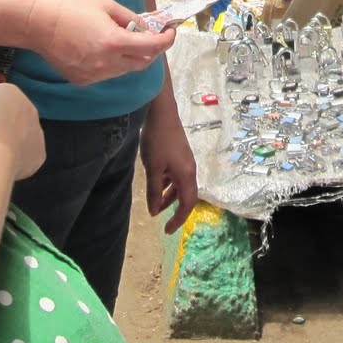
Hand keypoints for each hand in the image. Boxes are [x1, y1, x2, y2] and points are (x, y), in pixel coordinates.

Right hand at [29, 0, 175, 85]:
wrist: (37, 23)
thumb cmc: (70, 8)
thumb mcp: (106, 5)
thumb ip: (131, 18)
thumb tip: (147, 28)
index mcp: (114, 42)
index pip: (152, 48)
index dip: (166, 41)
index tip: (171, 32)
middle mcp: (107, 63)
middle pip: (142, 63)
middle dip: (151, 51)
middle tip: (151, 36)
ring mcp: (94, 75)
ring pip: (124, 70)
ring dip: (130, 57)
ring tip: (122, 40)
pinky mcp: (83, 80)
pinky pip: (106, 74)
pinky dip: (112, 63)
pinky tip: (101, 49)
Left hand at [140, 88, 197, 233]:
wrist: (162, 113)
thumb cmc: (157, 141)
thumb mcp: (153, 169)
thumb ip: (154, 191)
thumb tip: (154, 212)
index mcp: (186, 175)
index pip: (187, 204)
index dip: (179, 219)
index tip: (168, 230)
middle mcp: (190, 169)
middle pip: (186, 195)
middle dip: (174, 209)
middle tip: (163, 221)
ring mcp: (185, 161)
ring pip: (180, 185)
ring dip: (169, 197)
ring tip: (155, 204)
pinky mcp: (179, 154)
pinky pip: (176, 175)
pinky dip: (167, 184)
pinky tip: (156, 184)